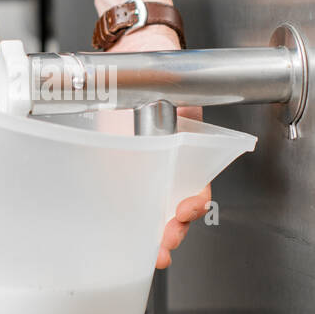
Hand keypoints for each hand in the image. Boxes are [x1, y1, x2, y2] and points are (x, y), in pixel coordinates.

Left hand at [107, 24, 209, 269]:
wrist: (133, 61)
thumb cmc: (159, 78)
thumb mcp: (175, 101)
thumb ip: (184, 121)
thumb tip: (177, 133)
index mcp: (187, 158)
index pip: (196, 191)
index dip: (193, 206)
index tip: (186, 210)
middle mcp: (167, 170)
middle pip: (175, 213)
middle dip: (172, 233)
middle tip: (164, 246)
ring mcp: (143, 176)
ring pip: (153, 214)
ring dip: (154, 237)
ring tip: (152, 252)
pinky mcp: (118, 178)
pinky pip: (125, 205)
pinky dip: (128, 225)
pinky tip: (123, 239)